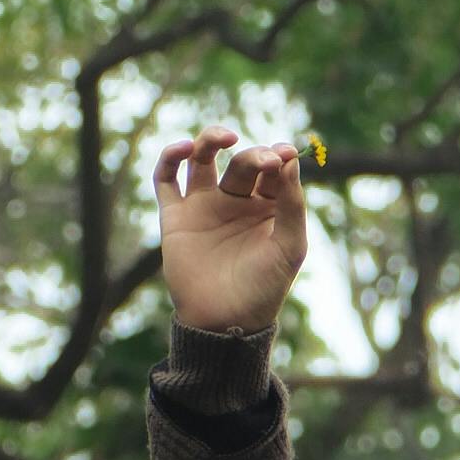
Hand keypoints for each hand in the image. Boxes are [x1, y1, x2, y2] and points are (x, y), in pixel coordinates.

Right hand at [153, 123, 308, 336]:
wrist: (225, 323)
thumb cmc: (264, 289)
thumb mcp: (290, 247)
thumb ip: (293, 204)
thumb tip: (290, 158)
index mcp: (268, 207)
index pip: (273, 169)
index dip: (278, 156)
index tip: (285, 154)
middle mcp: (236, 201)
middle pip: (242, 162)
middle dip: (254, 156)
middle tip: (266, 161)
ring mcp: (204, 206)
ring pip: (202, 159)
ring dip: (211, 139)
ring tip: (225, 137)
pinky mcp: (175, 216)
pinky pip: (166, 179)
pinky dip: (170, 158)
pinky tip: (184, 148)